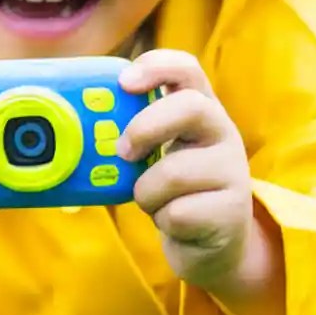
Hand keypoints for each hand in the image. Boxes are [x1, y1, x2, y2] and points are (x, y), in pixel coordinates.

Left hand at [117, 50, 275, 301]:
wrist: (211, 248)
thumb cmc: (175, 194)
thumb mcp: (157, 157)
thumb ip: (136, 136)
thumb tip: (83, 130)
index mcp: (202, 111)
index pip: (188, 69)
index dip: (156, 66)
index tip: (124, 82)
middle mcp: (223, 134)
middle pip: (190, 108)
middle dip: (145, 128)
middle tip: (124, 152)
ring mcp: (232, 172)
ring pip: (173, 172)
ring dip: (148, 194)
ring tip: (156, 202)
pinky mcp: (230, 212)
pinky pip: (178, 214)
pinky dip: (164, 222)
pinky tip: (175, 224)